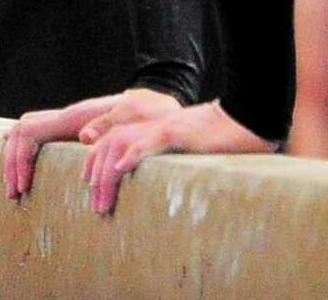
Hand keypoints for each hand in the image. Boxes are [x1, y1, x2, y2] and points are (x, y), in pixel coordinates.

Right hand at [2, 88, 177, 200]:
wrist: (157, 104)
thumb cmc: (144, 114)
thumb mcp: (129, 118)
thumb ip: (107, 125)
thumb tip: (85, 138)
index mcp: (74, 115)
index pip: (29, 132)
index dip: (19, 158)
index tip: (22, 186)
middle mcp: (66, 115)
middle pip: (22, 131)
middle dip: (11, 161)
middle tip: (13, 193)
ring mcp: (68, 121)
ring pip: (27, 133)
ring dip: (16, 160)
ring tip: (15, 189)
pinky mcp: (73, 130)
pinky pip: (39, 138)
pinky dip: (26, 154)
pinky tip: (22, 169)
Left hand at [82, 99, 275, 214]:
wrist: (241, 119)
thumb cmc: (217, 140)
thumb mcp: (185, 150)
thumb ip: (166, 159)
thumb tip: (153, 185)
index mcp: (151, 130)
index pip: (111, 140)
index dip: (95, 161)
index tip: (87, 185)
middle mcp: (151, 126)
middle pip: (110, 143)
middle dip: (96, 176)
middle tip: (96, 208)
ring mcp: (162, 127)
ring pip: (121, 143)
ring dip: (107, 174)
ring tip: (103, 201)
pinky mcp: (175, 131)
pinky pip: (148, 140)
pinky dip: (132, 154)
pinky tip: (120, 169)